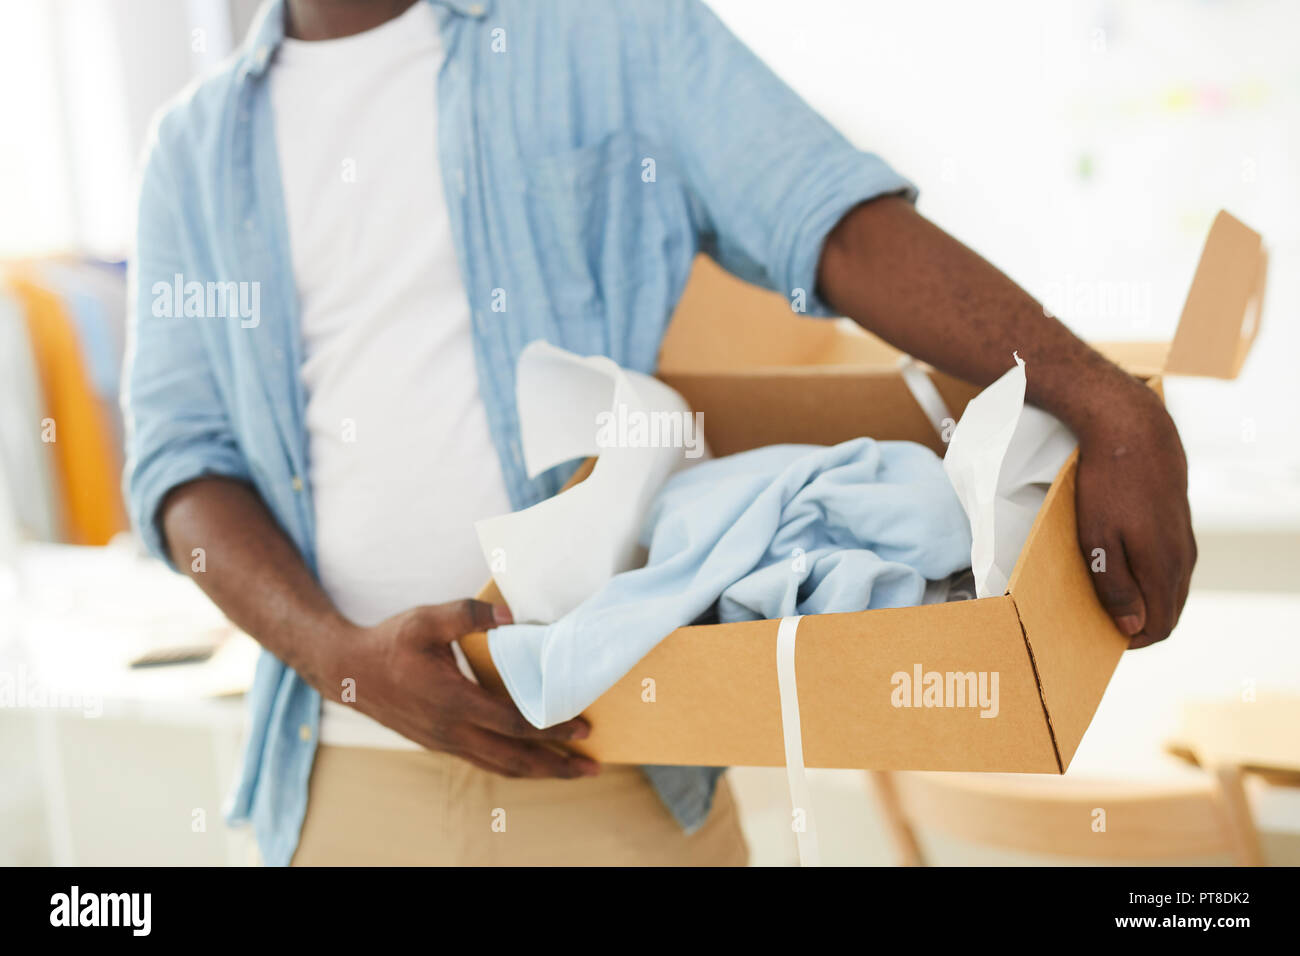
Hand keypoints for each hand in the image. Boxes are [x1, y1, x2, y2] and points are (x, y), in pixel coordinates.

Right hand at [322, 599, 598, 777]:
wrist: (347, 672)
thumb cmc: (390, 641)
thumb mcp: (426, 618)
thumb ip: (468, 614)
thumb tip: (511, 615)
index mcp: (452, 701)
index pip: (514, 724)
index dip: (551, 727)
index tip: (583, 727)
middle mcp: (451, 730)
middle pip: (514, 759)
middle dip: (557, 766)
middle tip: (594, 767)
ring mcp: (445, 742)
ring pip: (500, 766)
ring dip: (539, 772)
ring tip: (572, 771)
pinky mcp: (441, 743)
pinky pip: (486, 761)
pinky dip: (515, 765)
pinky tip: (533, 760)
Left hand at [1073, 383, 1195, 648]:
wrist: (1135, 432)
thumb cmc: (1107, 486)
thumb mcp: (1097, 539)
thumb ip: (1116, 587)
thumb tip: (1131, 628)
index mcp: (1163, 569)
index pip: (1159, 627)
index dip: (1133, 640)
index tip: (1102, 636)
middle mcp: (1182, 559)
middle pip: (1168, 611)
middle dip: (1138, 622)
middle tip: (1100, 617)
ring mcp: (1185, 540)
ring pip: (1171, 587)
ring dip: (1145, 598)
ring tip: (1107, 591)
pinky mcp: (1180, 524)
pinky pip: (1170, 564)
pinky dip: (1150, 575)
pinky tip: (1123, 562)